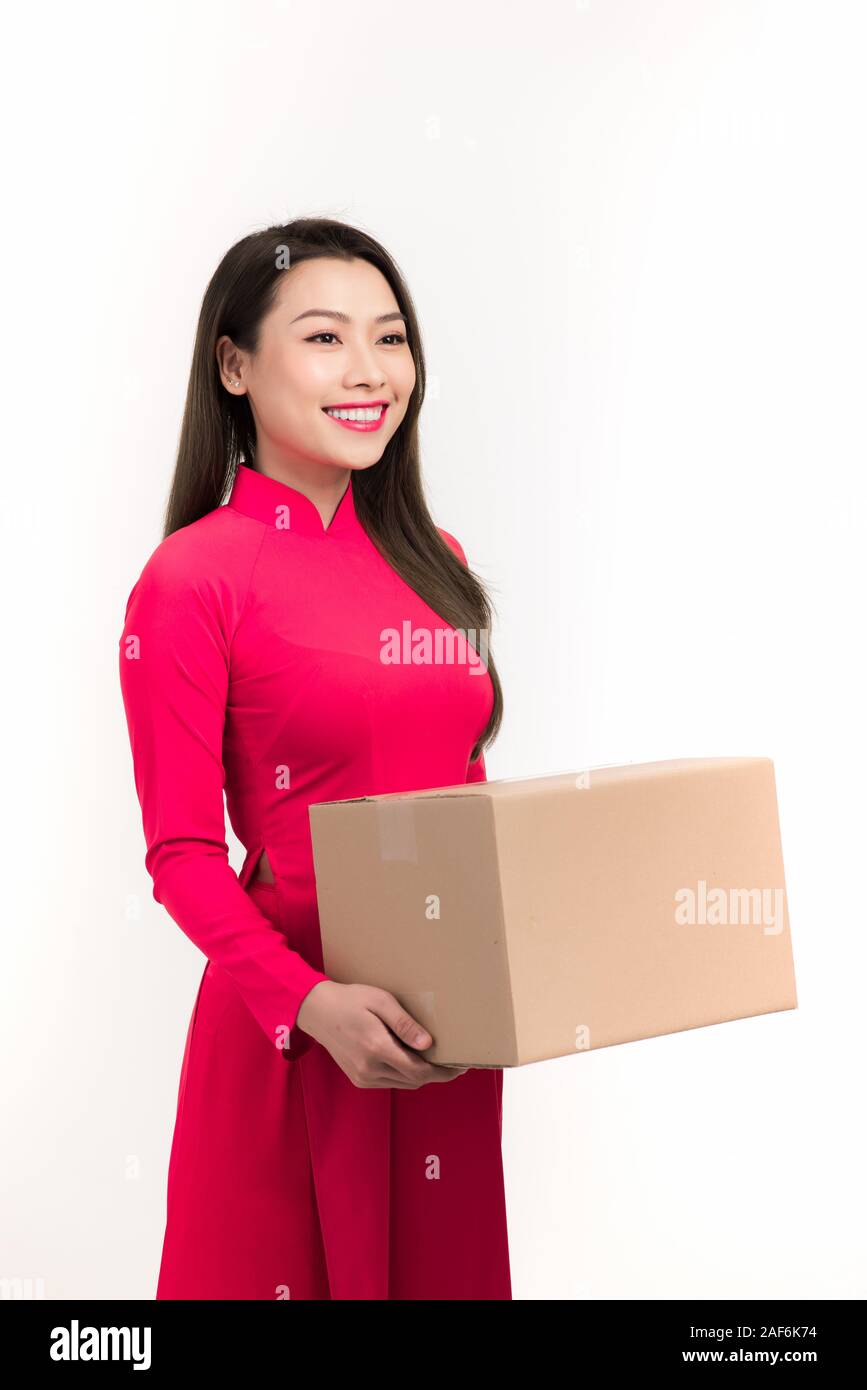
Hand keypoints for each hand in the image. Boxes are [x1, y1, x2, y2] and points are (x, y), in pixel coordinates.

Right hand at [296, 981, 468, 1088]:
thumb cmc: (351, 1000)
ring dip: (422, 1076)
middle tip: (454, 1064)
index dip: (443, 1072)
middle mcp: (369, 1068)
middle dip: (437, 1075)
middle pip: (414, 1081)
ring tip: (437, 1062)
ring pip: (404, 1084)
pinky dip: (405, 1075)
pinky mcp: (359, 1079)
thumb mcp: (381, 1002)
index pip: (419, 1071)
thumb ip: (405, 1024)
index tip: (460, 1066)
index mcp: (377, 1048)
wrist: (317, 1011)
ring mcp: (363, 1076)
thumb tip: (428, 1044)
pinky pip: (390, 1082)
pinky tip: (412, 1061)